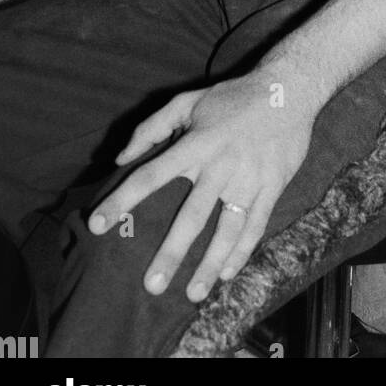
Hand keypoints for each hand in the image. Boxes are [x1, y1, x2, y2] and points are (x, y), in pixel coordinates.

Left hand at [88, 70, 313, 301]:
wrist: (288, 91)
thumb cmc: (232, 98)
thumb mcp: (188, 101)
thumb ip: (151, 128)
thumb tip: (121, 159)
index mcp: (196, 144)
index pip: (151, 175)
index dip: (122, 199)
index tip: (97, 224)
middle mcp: (220, 165)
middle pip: (192, 216)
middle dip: (171, 252)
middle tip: (152, 285)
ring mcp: (249, 179)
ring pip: (227, 229)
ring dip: (210, 263)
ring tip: (193, 294)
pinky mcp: (272, 186)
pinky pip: (255, 225)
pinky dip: (241, 252)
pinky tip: (226, 273)